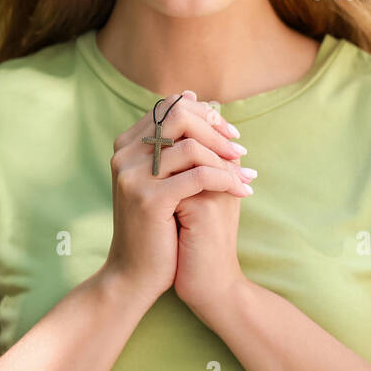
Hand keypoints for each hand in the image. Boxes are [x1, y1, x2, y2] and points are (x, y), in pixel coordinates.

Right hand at [102, 90, 249, 307]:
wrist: (136, 275)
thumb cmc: (157, 225)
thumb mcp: (164, 177)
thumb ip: (176, 141)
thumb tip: (195, 95)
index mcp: (127, 145)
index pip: (171, 107)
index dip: (206, 114)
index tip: (231, 134)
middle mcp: (124, 155)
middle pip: (179, 116)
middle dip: (216, 129)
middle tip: (240, 149)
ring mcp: (132, 176)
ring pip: (191, 146)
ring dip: (226, 159)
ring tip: (246, 176)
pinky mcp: (148, 200)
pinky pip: (198, 176)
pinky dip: (226, 180)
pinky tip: (242, 192)